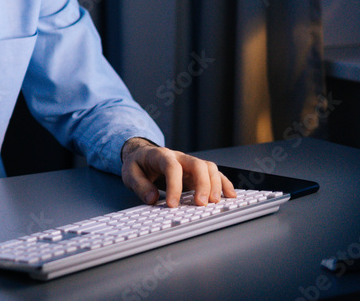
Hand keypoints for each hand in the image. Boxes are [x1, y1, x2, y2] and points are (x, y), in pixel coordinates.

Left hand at [121, 138, 236, 207]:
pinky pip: (215, 174)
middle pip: (197, 164)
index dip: (174, 186)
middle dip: (202, 184)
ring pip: (209, 168)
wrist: (142, 155)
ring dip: (215, 185)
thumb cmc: (138, 164)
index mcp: (161, 155)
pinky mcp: (197, 173)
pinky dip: (224, 184)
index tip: (172, 204)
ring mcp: (190, 164)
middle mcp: (179, 157)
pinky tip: (230, 195)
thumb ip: (139, 185)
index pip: (172, 167)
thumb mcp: (129, 173)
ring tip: (214, 202)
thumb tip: (152, 198)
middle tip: (200, 204)